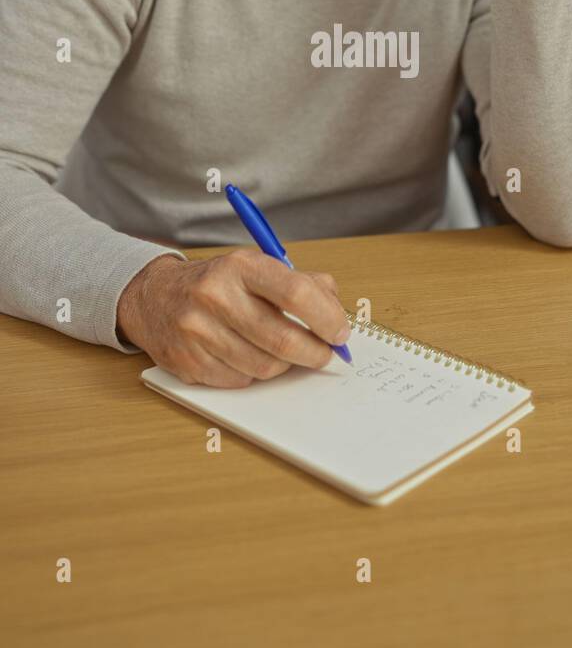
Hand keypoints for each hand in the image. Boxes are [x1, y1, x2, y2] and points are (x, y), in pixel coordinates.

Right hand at [117, 251, 350, 386]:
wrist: (154, 298)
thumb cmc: (218, 283)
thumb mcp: (257, 267)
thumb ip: (302, 283)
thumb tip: (338, 313)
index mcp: (240, 266)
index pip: (297, 293)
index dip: (327, 318)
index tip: (340, 332)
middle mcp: (215, 296)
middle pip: (283, 340)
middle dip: (315, 353)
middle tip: (325, 354)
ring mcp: (197, 331)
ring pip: (265, 367)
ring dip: (284, 365)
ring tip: (283, 352)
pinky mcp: (187, 362)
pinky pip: (240, 381)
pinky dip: (254, 374)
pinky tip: (249, 356)